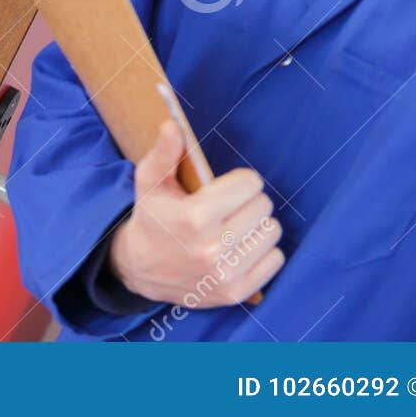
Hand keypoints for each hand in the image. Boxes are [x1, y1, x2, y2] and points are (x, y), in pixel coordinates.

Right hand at [108, 120, 283, 306]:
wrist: (140, 269)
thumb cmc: (151, 218)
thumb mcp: (150, 183)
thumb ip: (164, 152)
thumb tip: (173, 125)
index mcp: (194, 216)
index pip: (250, 184)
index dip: (240, 181)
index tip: (228, 187)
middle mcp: (213, 247)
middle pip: (263, 206)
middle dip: (249, 201)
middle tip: (230, 207)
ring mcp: (226, 272)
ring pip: (272, 232)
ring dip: (257, 225)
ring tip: (236, 226)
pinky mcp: (236, 292)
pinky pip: (275, 260)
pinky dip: (264, 251)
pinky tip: (242, 248)